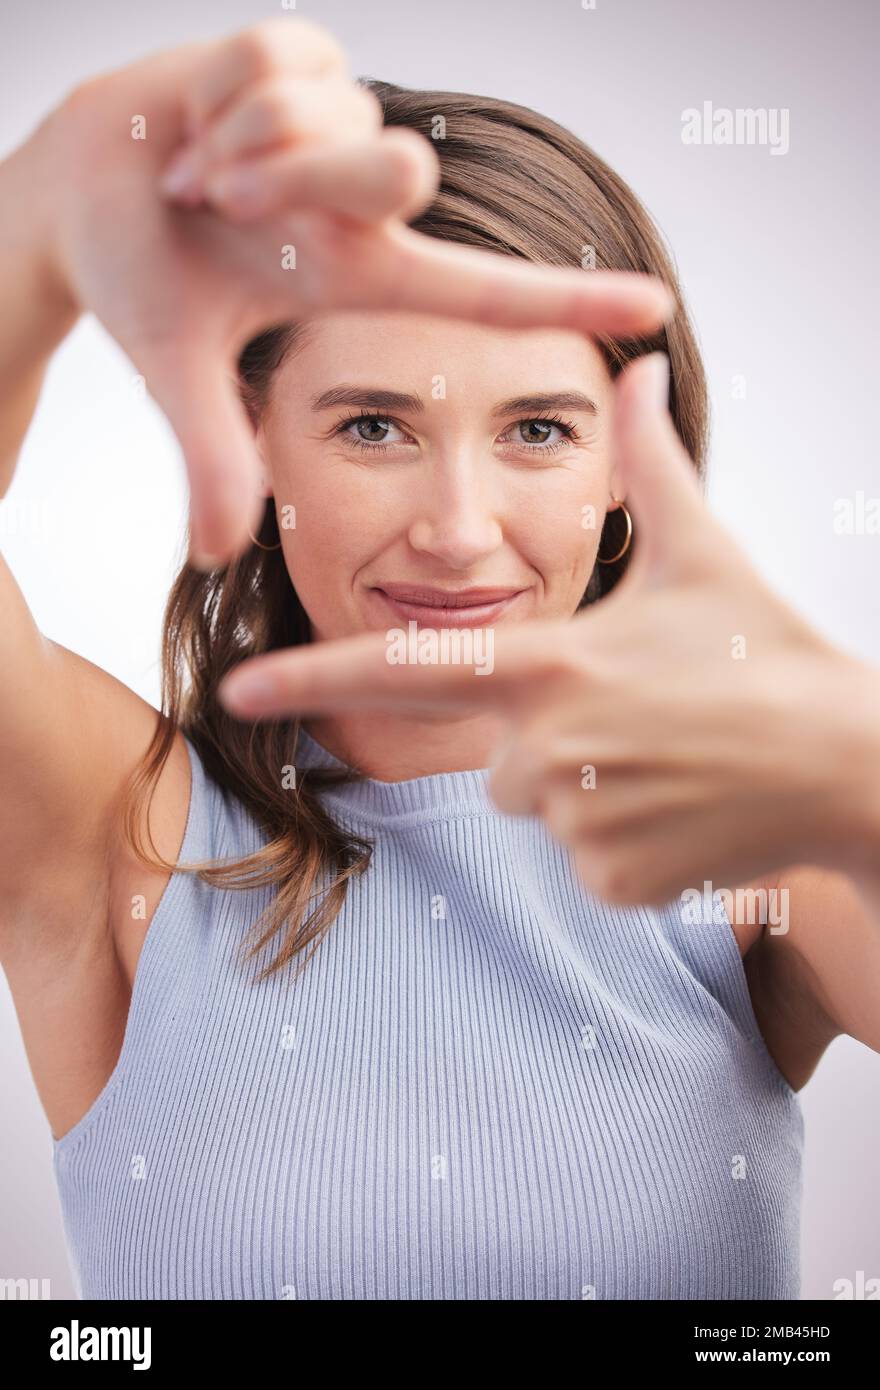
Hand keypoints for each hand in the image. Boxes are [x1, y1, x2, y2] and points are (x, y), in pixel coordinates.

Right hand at [34, 17, 671, 567]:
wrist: (78, 189)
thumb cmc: (144, 279)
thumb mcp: (180, 368)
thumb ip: (213, 451)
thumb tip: (217, 553)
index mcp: (360, 273)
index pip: (482, 287)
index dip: (566, 301)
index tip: (654, 312)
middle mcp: (368, 199)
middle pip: (398, 172)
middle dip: (310, 179)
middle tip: (223, 200)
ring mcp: (341, 121)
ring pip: (330, 117)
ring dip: (238, 149)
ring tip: (197, 176)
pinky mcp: (301, 50)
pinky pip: (275, 61)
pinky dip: (214, 98)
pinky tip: (194, 124)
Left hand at [217, 352, 879, 903]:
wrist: (852, 768)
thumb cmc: (774, 656)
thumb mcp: (705, 554)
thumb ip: (651, 465)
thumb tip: (639, 370)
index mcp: (552, 663)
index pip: (406, 671)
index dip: (312, 677)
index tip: (237, 691)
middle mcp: (547, 747)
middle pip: (492, 755)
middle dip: (548, 739)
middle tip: (643, 718)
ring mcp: (577, 823)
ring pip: (539, 810)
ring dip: (589, 789)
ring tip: (673, 760)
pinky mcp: (610, 883)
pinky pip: (584, 863)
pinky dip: (622, 841)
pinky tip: (684, 809)